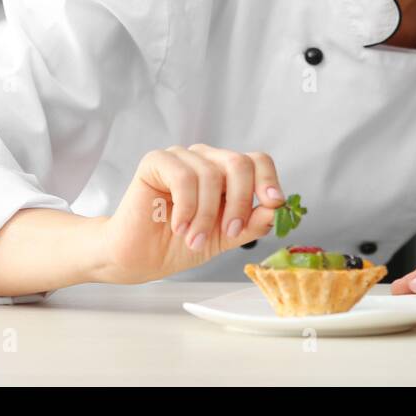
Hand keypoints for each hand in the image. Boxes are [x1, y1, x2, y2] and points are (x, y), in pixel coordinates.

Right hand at [98, 145, 286, 284]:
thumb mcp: (225, 237)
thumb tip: (276, 209)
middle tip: (229, 232)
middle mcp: (207, 159)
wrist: (139, 257)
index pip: (258, 161)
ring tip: (194, 239)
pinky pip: (184, 177)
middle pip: (240, 163)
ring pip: (212, 174)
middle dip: (239, 202)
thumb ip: (251, 222)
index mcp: (227, 173)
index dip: (269, 180)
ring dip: (206, 215)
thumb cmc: (180, 244)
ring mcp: (182, 157)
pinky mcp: (156, 161)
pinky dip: (187, 207)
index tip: (274, 203)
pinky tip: (179, 227)